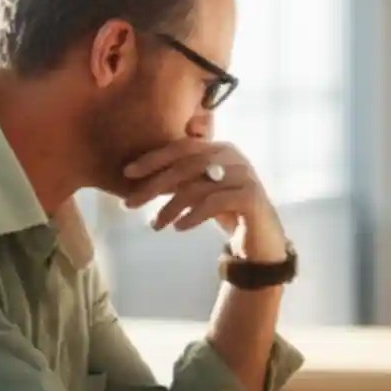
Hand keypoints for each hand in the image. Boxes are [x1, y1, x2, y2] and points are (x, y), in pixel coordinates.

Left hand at [121, 139, 286, 259]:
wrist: (263, 243)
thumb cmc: (228, 214)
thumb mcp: (202, 192)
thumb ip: (181, 181)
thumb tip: (141, 180)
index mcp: (220, 149)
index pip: (182, 147)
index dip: (153, 158)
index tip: (127, 173)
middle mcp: (234, 157)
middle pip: (186, 166)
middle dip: (155, 184)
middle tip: (130, 203)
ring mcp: (245, 176)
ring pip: (198, 186)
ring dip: (171, 207)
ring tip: (155, 225)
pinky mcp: (252, 198)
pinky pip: (214, 202)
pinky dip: (193, 215)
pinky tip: (179, 228)